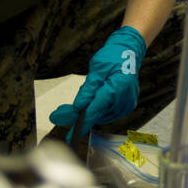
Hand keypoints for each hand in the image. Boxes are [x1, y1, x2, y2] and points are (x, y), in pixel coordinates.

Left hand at [49, 26, 146, 140]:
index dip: (80, 123)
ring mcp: (126, 105)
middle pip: (96, 114)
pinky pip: (107, 113)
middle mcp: (123, 100)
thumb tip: (79, 106)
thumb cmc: (112, 57)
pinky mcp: (126, 106)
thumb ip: (88, 90)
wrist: (129, 51)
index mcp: (116, 89)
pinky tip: (95, 97)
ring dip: (89, 109)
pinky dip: (98, 108)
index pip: (94, 111)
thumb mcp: (96, 69)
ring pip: (100, 115)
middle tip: (59, 114)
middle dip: (77, 114)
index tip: (70, 136)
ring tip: (86, 94)